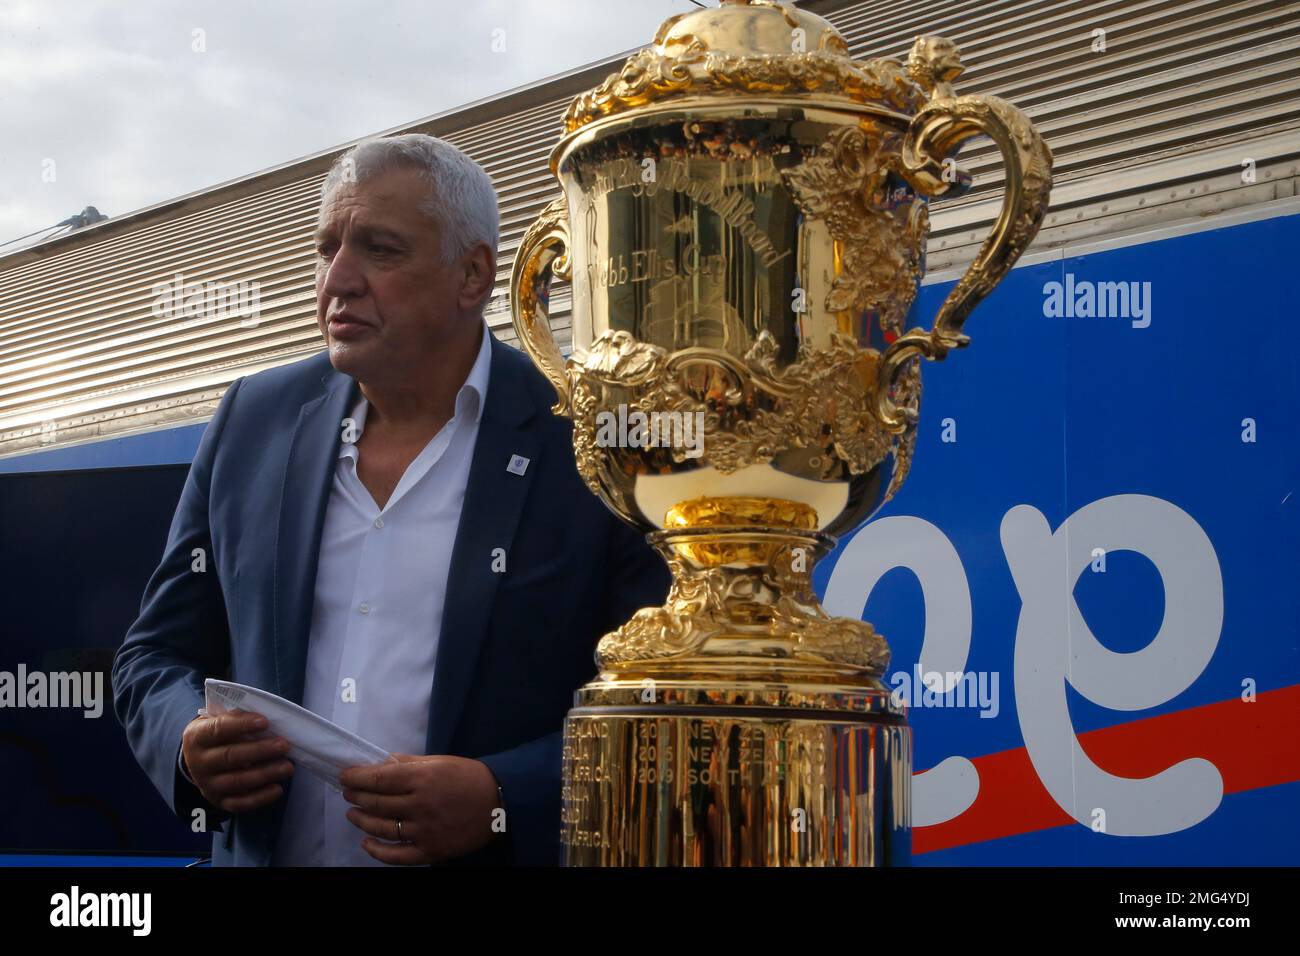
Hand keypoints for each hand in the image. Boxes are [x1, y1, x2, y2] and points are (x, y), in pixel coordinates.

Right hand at [181, 709, 293, 813]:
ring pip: (236, 781)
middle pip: (230, 757)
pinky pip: (239, 803)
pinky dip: (259, 798)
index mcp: (197, 737)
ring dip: (264, 774)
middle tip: (284, 745)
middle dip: (260, 751)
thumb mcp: (218, 720)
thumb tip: (267, 717)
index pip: (218, 729)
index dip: (241, 725)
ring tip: (288, 767)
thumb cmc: (218, 734)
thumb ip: (237, 717)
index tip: (265, 722)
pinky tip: (277, 789)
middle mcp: (198, 763)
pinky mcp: (218, 801)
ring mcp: (207, 785)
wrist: (198, 760)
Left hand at [340, 754, 500, 864]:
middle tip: (348, 792)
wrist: (500, 804)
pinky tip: (366, 843)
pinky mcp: (429, 850)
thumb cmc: (470, 777)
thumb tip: (383, 763)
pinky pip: (396, 855)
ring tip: (352, 814)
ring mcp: (423, 830)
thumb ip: (410, 763)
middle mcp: (420, 804)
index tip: (345, 776)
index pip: (379, 779)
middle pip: (377, 802)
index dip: (357, 778)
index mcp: (423, 778)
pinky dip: (377, 851)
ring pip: (381, 828)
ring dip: (362, 820)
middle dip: (357, 796)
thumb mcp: (441, 761)